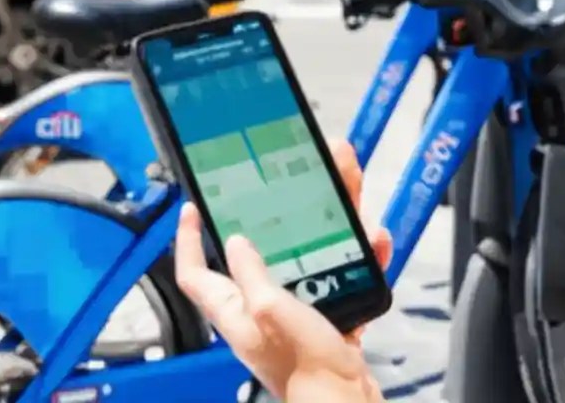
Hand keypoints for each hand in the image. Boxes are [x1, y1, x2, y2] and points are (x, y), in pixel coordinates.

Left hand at [174, 141, 391, 400]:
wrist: (345, 401)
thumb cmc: (305, 366)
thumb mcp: (270, 311)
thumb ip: (251, 276)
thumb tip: (234, 243)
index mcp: (234, 310)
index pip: (194, 273)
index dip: (187, 241)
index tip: (191, 208)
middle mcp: (259, 310)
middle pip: (260, 252)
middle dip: (277, 215)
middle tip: (290, 183)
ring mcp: (293, 314)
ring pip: (307, 258)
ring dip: (329, 229)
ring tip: (345, 196)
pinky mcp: (327, 320)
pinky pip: (341, 278)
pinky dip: (359, 260)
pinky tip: (377, 242)